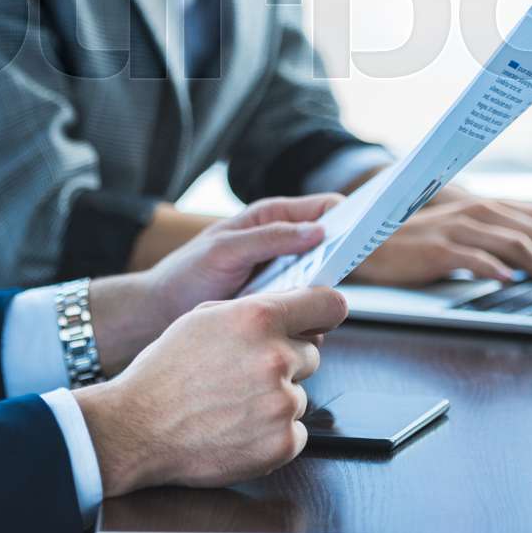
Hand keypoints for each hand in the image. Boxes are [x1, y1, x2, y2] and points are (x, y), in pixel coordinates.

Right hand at [74, 287, 348, 495]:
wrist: (136, 427)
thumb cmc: (164, 372)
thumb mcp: (203, 317)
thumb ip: (253, 309)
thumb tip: (290, 307)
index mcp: (258, 319)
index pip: (328, 304)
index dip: (325, 312)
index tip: (320, 320)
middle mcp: (276, 358)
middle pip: (312, 354)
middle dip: (286, 361)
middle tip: (245, 373)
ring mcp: (281, 404)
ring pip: (300, 394)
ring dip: (275, 399)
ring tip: (232, 404)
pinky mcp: (282, 443)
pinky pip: (296, 432)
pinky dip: (273, 433)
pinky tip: (239, 428)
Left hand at [141, 194, 342, 325]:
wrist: (161, 314)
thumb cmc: (187, 273)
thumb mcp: (225, 249)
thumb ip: (269, 237)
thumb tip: (317, 230)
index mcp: (273, 218)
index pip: (325, 207)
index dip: (350, 213)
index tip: (370, 224)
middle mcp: (284, 245)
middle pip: (332, 246)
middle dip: (341, 258)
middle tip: (343, 270)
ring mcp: (284, 276)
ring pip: (323, 281)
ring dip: (318, 293)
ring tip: (301, 302)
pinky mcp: (280, 305)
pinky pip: (306, 308)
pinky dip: (304, 316)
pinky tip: (292, 325)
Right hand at [348, 192, 531, 297]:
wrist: (372, 245)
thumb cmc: (424, 247)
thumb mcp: (470, 238)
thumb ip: (506, 242)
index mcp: (493, 209)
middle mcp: (481, 212)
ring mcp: (460, 229)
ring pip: (515, 244)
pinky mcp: (439, 249)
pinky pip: (473, 257)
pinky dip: (495, 269)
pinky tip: (510, 283)